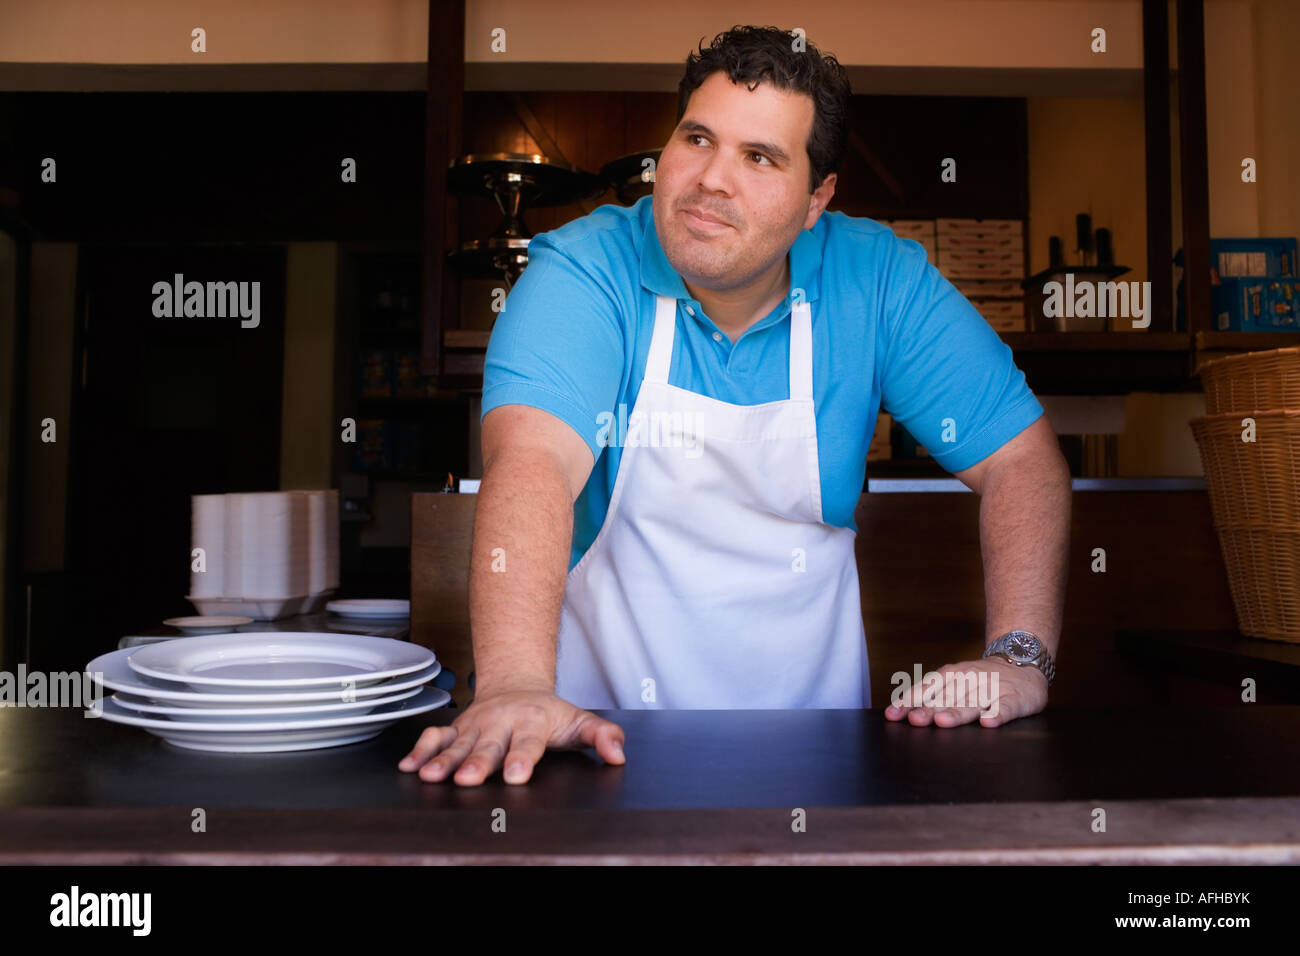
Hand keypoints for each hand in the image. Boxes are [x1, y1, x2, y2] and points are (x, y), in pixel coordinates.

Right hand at [398, 688, 625, 785]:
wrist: (516, 685)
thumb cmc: (549, 713)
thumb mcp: (579, 722)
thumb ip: (602, 736)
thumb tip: (618, 755)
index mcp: (532, 722)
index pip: (528, 743)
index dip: (522, 758)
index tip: (515, 775)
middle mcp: (501, 722)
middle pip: (488, 746)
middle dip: (476, 762)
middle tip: (467, 779)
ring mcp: (475, 725)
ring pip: (457, 743)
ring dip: (442, 760)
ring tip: (431, 776)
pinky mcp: (456, 728)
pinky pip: (435, 737)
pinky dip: (420, 750)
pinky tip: (408, 766)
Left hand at [883, 657, 1047, 727]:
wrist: (1022, 662)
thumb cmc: (980, 678)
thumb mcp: (955, 680)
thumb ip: (931, 695)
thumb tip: (897, 710)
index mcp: (953, 676)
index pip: (928, 688)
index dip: (910, 701)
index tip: (893, 714)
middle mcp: (970, 681)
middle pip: (947, 698)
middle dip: (929, 709)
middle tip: (914, 720)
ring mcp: (992, 689)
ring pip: (972, 703)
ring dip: (957, 712)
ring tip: (943, 721)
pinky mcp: (1014, 699)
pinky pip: (1005, 707)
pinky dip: (997, 714)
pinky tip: (988, 722)